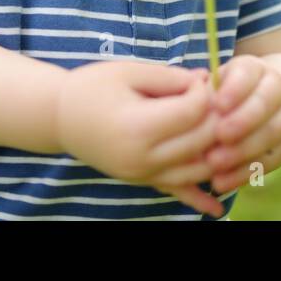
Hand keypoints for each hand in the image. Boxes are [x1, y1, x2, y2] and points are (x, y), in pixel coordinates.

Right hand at [56, 61, 225, 216]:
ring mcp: (143, 174)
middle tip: (214, 98)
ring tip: (220, 127)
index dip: (203, 92)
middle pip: (200, 140)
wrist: (60, 117)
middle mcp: (142, 157)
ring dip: (216, 150)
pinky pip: (176, 193)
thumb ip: (170, 77)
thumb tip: (205, 81)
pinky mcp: (142, 181)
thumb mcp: (129, 71)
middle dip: (216, 117)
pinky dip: (198, 199)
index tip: (198, 78)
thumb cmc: (93, 88)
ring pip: (197, 169)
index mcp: (137, 126)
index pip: (192, 112)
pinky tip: (217, 208)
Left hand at [203, 55, 280, 194]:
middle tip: (219, 135)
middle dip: (242, 121)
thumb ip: (202, 91)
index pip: (248, 73)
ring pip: (271, 133)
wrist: (264, 104)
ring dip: (242, 150)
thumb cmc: (223, 92)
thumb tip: (187, 99)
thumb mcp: (214, 83)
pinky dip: (242, 174)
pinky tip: (220, 182)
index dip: (235, 89)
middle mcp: (275, 90)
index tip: (217, 104)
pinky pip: (266, 162)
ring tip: (214, 162)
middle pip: (264, 103)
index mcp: (254, 69)